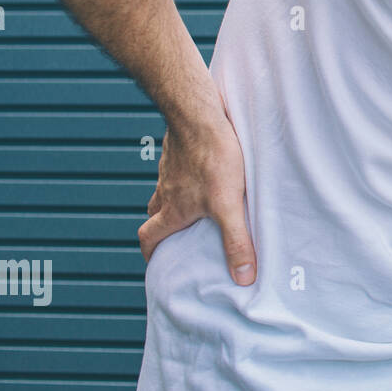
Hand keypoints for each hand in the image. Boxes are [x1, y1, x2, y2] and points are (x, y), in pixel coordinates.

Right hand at [139, 107, 254, 284]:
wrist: (198, 112)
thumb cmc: (212, 157)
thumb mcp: (228, 205)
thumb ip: (237, 241)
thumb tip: (243, 278)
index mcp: (172, 209)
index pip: (148, 237)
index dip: (150, 253)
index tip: (157, 263)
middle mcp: (166, 190)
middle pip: (154, 215)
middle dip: (162, 228)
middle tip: (177, 236)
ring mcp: (171, 169)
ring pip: (166, 191)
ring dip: (174, 202)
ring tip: (195, 208)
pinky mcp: (180, 150)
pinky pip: (178, 170)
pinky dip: (185, 178)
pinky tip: (205, 174)